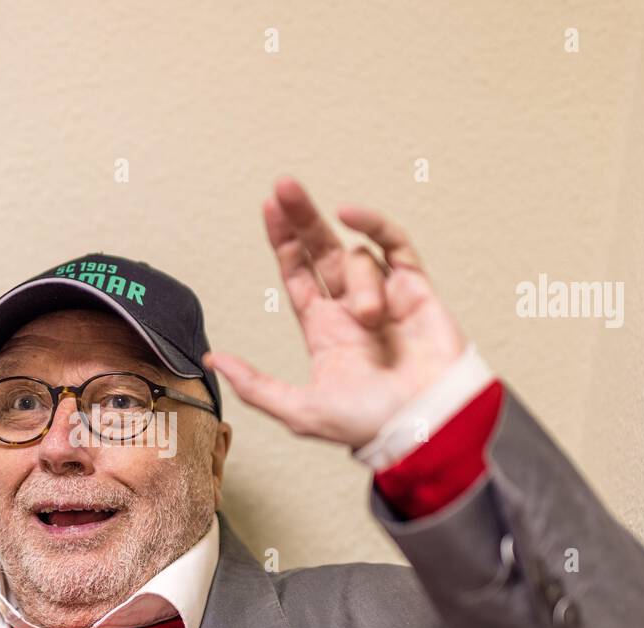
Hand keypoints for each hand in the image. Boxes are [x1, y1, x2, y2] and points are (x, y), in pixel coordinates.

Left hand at [203, 176, 466, 448]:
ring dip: (359, 284)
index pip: (298, 274)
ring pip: (358, 260)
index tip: (269, 208)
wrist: (430, 425)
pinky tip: (352, 214)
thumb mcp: (301, 411)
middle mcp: (351, 308)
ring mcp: (386, 295)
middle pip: (322, 249)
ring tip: (371, 320)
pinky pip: (394, 245)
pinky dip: (375, 225)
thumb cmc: (371, 426)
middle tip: (284, 186)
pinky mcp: (417, 288)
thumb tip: (214, 362)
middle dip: (302, 217)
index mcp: (324, 331)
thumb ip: (256, 386)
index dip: (284, 242)